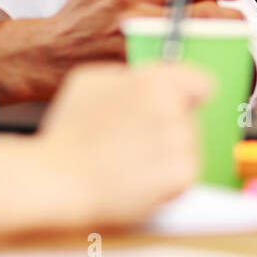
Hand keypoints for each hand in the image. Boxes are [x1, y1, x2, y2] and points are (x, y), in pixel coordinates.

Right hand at [0, 0, 243, 102]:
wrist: (50, 54)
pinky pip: (177, 67)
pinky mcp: (136, 73)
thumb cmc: (81, 9)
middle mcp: (134, 20)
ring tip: (230, 34)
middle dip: (226, 15)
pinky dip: (197, 61)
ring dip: (218, 39)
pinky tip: (208, 56)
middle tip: (237, 13)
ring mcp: (136, 50)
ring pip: (192, 44)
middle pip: (197, 15)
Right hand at [36, 64, 214, 228]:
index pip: (202, 83)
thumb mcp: (90, 81)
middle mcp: (172, 109)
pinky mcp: (181, 175)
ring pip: (187, 146)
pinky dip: (167, 179)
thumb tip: (151, 78)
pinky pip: (184, 173)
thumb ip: (129, 76)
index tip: (176, 106)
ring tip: (130, 162)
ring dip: (167, 153)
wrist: (55, 181)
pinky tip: (138, 179)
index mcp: (154, 82)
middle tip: (134, 141)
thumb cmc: (68, 132)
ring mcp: (179, 143)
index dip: (188, 96)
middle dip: (168, 127)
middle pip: (190, 118)